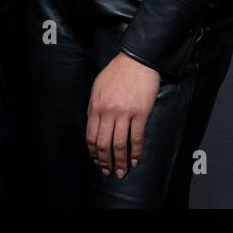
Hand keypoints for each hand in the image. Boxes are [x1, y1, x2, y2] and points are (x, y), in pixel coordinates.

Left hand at [86, 52, 161, 177]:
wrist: (137, 61)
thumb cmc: (116, 72)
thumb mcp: (97, 87)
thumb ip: (94, 106)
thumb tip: (93, 125)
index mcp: (96, 106)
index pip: (91, 136)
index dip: (93, 152)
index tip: (96, 161)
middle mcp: (108, 112)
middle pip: (104, 143)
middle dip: (105, 161)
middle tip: (107, 171)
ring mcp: (125, 113)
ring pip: (119, 144)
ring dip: (119, 161)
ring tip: (120, 172)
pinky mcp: (141, 113)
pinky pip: (137, 137)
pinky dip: (135, 152)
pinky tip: (134, 161)